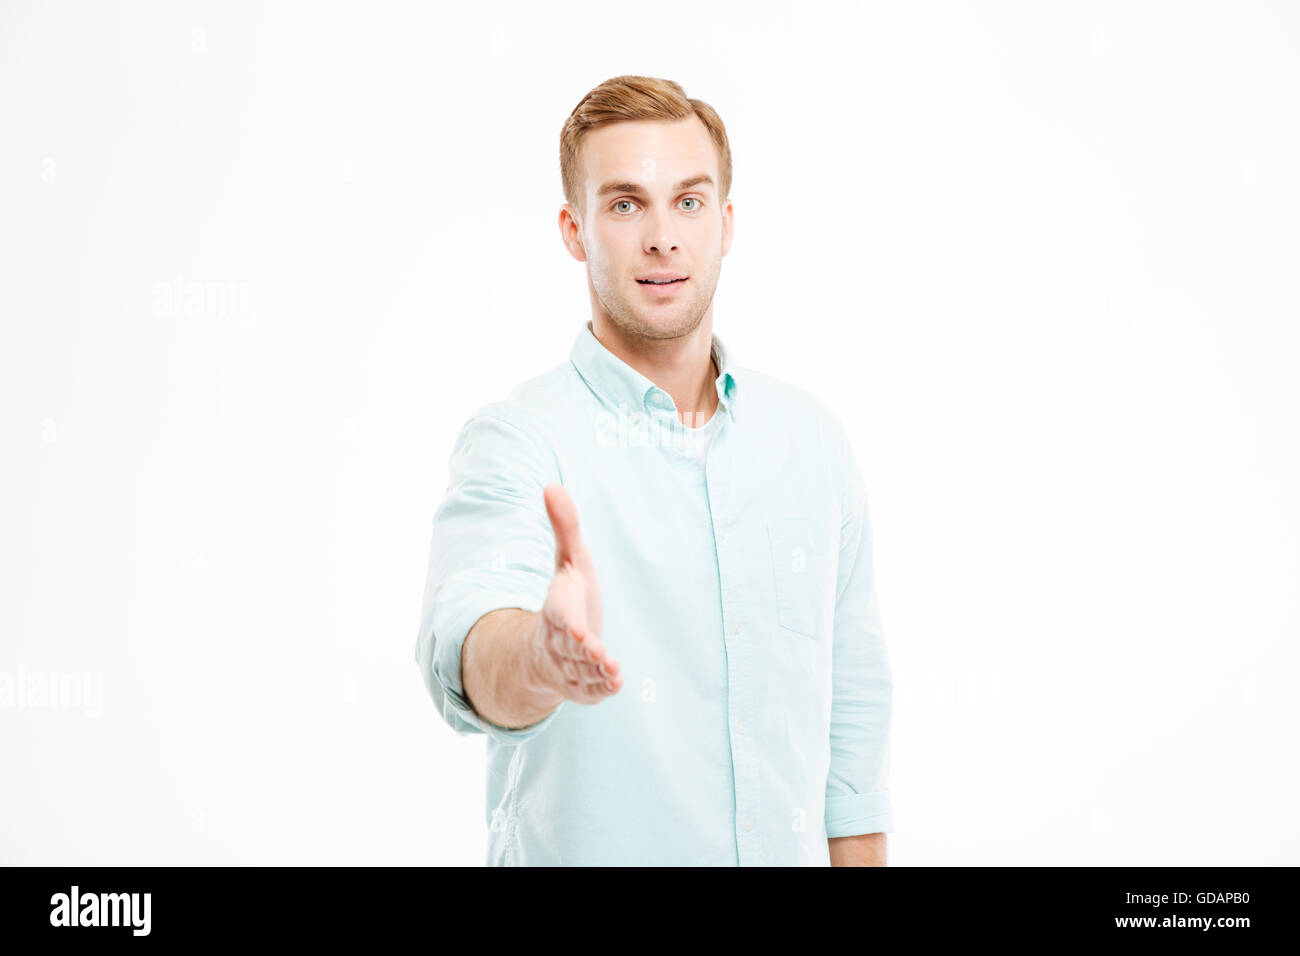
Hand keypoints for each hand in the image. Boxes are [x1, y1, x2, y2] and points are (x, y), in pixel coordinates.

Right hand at [527, 483, 619, 704]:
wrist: (548, 648)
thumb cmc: (567, 599)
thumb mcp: (570, 561)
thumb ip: (565, 528)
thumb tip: (551, 484)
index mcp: (558, 608)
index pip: (560, 615)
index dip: (568, 622)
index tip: (578, 628)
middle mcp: (560, 640)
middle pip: (571, 647)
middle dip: (584, 652)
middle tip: (601, 655)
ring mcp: (568, 666)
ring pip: (580, 671)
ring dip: (595, 673)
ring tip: (613, 672)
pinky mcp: (579, 686)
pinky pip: (586, 692)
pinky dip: (599, 691)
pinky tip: (615, 686)